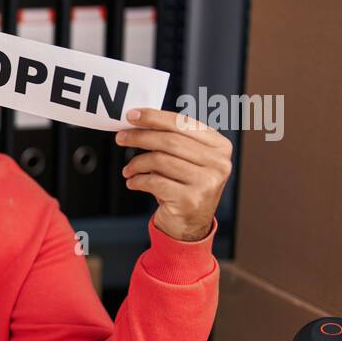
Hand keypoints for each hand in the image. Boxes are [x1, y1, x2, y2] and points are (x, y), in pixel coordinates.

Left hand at [115, 108, 231, 241]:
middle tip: (121, 137)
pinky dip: (138, 180)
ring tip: (128, 169)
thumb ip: (174, 139)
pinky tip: (133, 182)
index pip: (184, 124)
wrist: (190, 224)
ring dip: (137, 163)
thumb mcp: (188, 160)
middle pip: (170, 141)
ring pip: (160, 160)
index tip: (132, 115)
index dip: (155, 117)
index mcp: (220, 147)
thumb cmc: (185, 186)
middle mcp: (218, 163)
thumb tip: (139, 120)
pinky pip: (154, 182)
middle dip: (140, 136)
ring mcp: (207, 182)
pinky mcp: (190, 200)